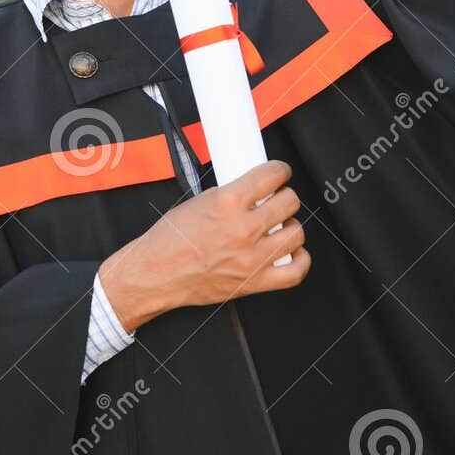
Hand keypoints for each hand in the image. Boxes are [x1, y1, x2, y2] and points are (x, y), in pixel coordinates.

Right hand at [98, 159, 310, 332]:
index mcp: (227, 203)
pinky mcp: (254, 282)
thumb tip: (254, 189)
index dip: (280, 171)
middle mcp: (242, 229)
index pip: (272, 175)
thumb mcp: (198, 202)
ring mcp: (251, 258)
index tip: (280, 174)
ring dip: (291, 227)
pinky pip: (295, 272)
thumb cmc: (170, 240)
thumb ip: (230, 195)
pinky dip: (299, 260)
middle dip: (285, 197)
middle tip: (277, 200)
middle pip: (289, 202)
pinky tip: (290, 252)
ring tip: (280, 227)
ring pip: (296, 234)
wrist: (155, 274)